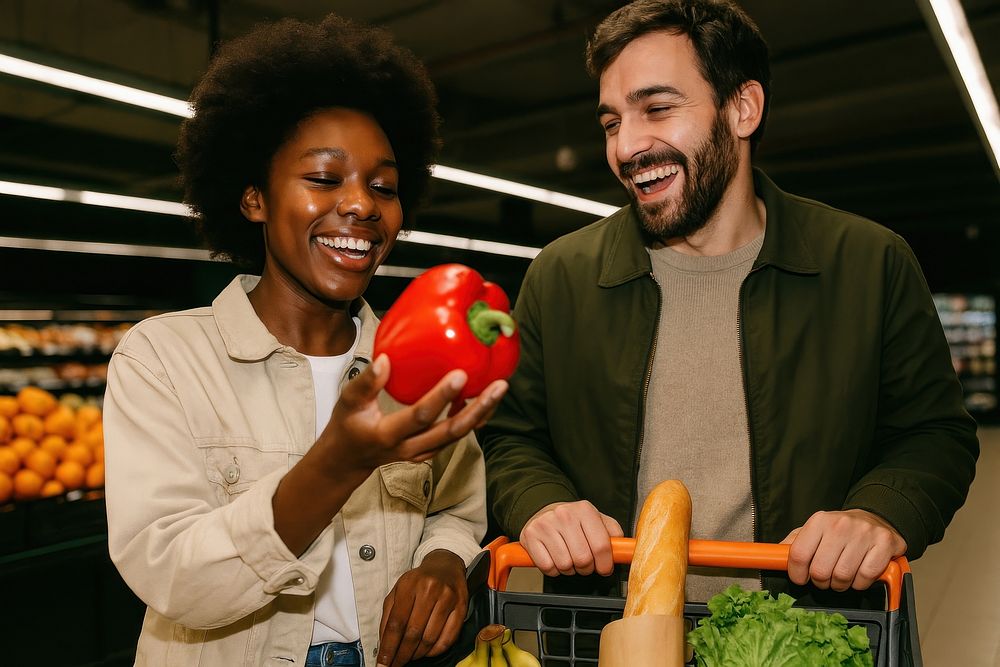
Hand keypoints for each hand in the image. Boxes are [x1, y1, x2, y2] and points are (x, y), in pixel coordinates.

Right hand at [324, 354, 506, 472]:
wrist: (347, 460)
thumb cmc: (347, 425)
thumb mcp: (348, 401)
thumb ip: (366, 382)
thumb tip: (387, 358)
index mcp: (388, 435)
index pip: (420, 415)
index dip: (442, 396)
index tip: (461, 374)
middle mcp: (409, 448)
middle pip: (451, 431)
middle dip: (478, 409)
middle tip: (500, 386)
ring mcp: (421, 453)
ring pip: (457, 436)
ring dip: (481, 414)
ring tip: (499, 389)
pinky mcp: (428, 452)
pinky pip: (454, 437)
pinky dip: (470, 419)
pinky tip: (481, 399)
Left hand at [377, 549, 467, 666]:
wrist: (446, 566)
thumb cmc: (419, 581)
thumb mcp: (399, 590)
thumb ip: (389, 614)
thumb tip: (384, 643)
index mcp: (410, 585)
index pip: (396, 623)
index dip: (388, 647)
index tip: (382, 662)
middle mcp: (430, 590)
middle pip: (413, 633)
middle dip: (402, 654)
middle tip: (396, 665)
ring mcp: (448, 599)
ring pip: (430, 638)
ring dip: (417, 654)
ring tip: (410, 657)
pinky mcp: (461, 608)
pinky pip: (448, 638)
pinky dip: (435, 651)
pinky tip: (427, 652)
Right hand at [520, 500, 623, 576]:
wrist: (543, 510)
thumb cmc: (573, 521)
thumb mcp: (596, 520)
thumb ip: (613, 533)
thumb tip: (625, 551)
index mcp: (585, 510)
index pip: (601, 546)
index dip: (605, 564)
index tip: (604, 569)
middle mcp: (564, 514)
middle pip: (583, 559)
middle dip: (586, 568)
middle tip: (584, 563)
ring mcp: (545, 524)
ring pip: (565, 565)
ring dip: (569, 569)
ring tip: (568, 558)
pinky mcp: (530, 536)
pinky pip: (547, 567)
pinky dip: (553, 569)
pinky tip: (554, 558)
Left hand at [781, 509, 906, 591]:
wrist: (874, 519)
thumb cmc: (840, 530)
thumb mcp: (814, 531)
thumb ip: (794, 543)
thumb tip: (774, 558)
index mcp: (819, 521)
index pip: (799, 554)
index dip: (797, 573)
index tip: (800, 578)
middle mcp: (841, 525)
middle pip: (820, 571)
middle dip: (820, 581)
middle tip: (825, 578)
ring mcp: (864, 534)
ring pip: (843, 577)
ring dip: (840, 584)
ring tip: (841, 575)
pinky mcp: (885, 544)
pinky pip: (866, 578)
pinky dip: (860, 583)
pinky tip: (859, 573)